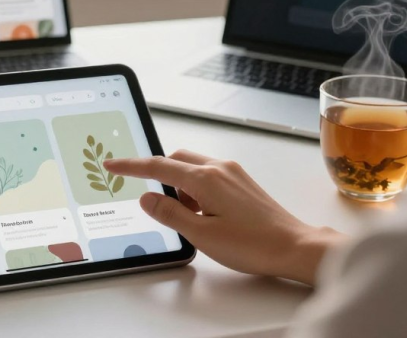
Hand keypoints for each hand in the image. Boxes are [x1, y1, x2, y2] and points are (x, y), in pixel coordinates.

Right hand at [104, 150, 344, 284]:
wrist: (295, 247)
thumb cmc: (252, 244)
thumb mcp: (201, 234)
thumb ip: (169, 214)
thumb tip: (147, 198)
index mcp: (205, 179)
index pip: (157, 167)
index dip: (131, 166)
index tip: (112, 164)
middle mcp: (219, 168)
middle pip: (175, 160)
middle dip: (157, 174)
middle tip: (149, 198)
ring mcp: (232, 173)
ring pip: (192, 167)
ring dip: (178, 184)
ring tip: (184, 216)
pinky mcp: (242, 181)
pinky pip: (208, 174)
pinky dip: (195, 187)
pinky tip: (201, 213)